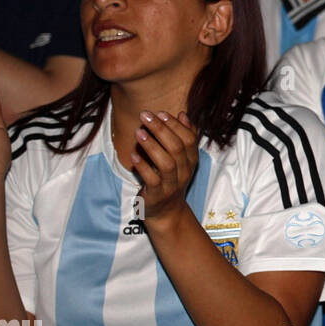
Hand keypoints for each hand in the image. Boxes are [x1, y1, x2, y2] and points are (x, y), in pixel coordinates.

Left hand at [131, 110, 198, 227]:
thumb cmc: (171, 179)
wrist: (166, 212)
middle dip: (161, 130)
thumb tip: (183, 114)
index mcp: (191, 160)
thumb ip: (184, 137)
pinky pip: (152, 180)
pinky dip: (143, 167)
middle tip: (145, 115)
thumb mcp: (181, 159)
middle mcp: (185, 171)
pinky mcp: (158, 194)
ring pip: (166, 163)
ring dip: (152, 146)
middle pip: (177, 148)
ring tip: (139, 132)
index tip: (160, 113)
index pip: (189, 139)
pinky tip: (133, 155)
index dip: (175, 125)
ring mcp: (172, 184)